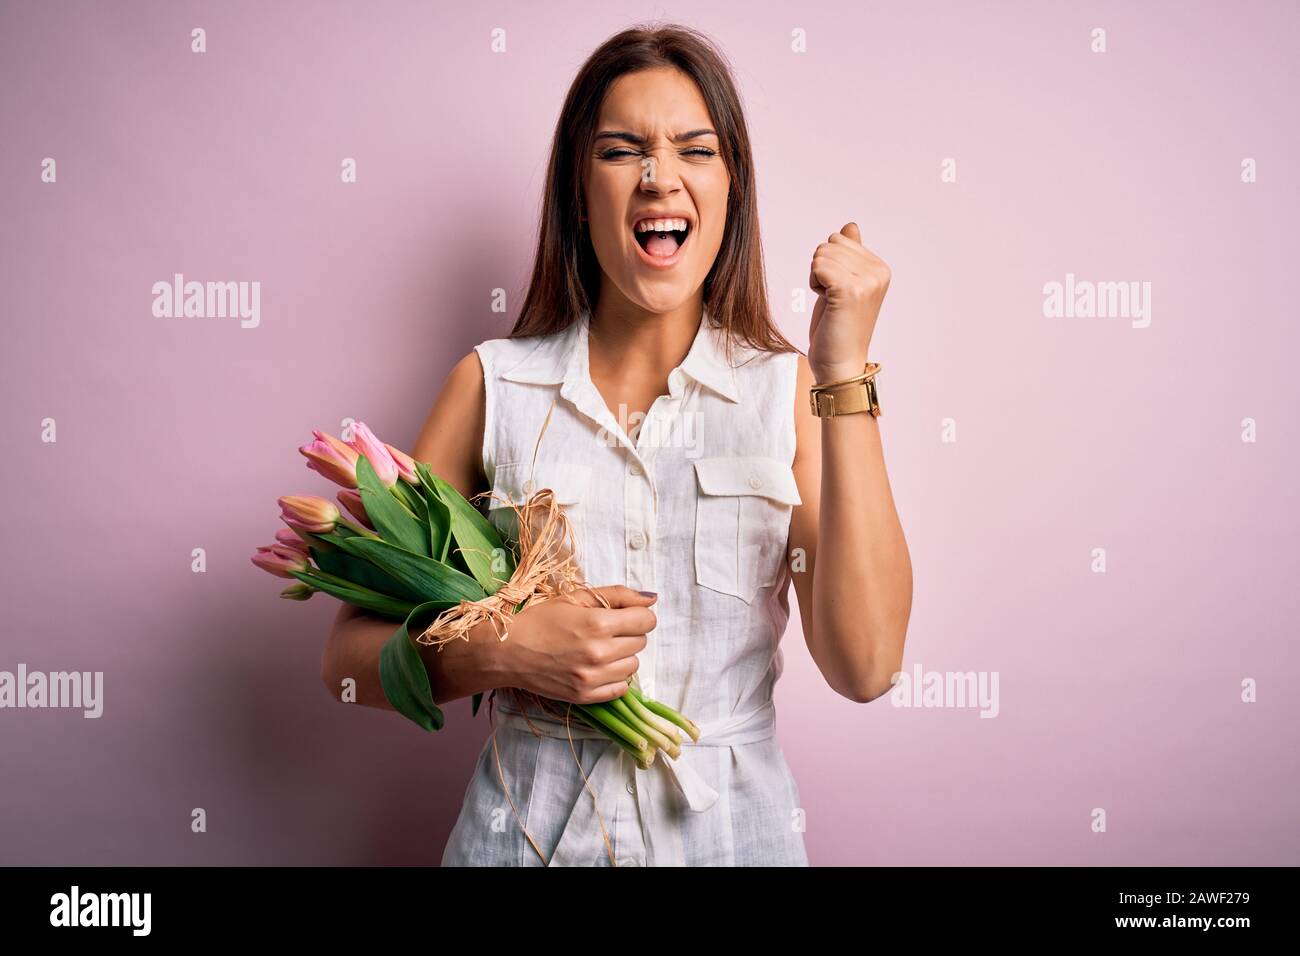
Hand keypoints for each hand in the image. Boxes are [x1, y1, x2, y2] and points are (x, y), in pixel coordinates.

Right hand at [496, 585, 656, 703]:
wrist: (507, 652)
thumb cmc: (540, 620)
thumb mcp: (576, 598)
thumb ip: (617, 595)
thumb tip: (653, 599)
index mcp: (598, 623)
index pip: (646, 620)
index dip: (638, 615)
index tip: (625, 615)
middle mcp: (599, 653)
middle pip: (641, 642)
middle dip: (629, 633)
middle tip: (605, 630)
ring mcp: (592, 678)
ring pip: (633, 665)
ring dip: (623, 656)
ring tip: (599, 649)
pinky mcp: (585, 696)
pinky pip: (621, 688)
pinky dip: (615, 677)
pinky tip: (597, 667)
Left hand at [807, 222, 890, 382]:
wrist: (840, 363)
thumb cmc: (838, 326)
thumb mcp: (844, 284)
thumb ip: (850, 255)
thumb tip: (850, 226)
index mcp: (880, 268)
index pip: (840, 238)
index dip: (829, 263)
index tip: (838, 290)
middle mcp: (878, 272)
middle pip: (829, 243)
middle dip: (821, 269)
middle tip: (832, 298)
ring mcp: (867, 281)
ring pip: (821, 254)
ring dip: (816, 278)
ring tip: (830, 302)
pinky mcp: (850, 290)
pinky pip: (817, 266)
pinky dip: (813, 284)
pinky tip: (825, 302)